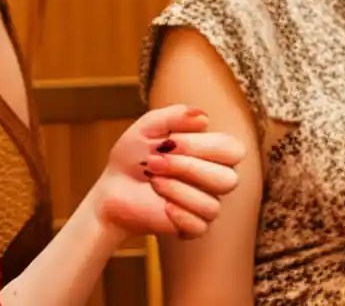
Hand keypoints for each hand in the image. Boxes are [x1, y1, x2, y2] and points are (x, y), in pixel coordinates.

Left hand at [91, 104, 244, 238]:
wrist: (112, 189)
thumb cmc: (134, 156)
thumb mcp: (147, 128)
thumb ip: (174, 116)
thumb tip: (204, 117)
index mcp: (213, 153)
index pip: (232, 150)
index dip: (204, 146)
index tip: (171, 142)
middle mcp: (216, 179)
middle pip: (227, 180)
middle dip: (188, 168)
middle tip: (155, 162)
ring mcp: (205, 205)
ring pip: (212, 204)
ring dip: (177, 190)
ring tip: (154, 182)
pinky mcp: (192, 227)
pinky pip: (199, 226)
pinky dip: (178, 214)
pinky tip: (162, 206)